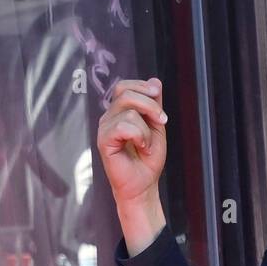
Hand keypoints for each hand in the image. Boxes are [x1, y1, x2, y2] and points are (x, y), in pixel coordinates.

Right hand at [97, 76, 167, 221]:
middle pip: (125, 92)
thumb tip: (155, 81)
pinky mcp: (104, 141)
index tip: (160, 108)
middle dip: (150, 105)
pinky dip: (140, 137)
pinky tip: (142, 148)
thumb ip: (154, 105)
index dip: (144, 89)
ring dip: (147, 130)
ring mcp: (104, 128)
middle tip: (162, 122)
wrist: (144, 184)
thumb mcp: (156, 127)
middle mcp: (109, 117)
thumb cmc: (148, 159)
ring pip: (128, 112)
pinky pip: (123, 127)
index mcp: (119, 111)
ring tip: (147, 145)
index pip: (125, 86)